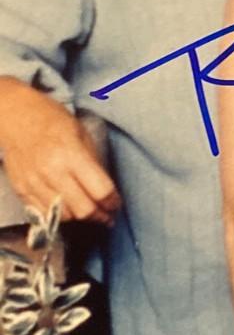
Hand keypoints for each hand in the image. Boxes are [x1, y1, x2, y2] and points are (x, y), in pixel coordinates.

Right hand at [0, 81, 119, 223]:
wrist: (14, 115)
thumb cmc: (52, 120)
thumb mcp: (83, 133)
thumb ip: (95, 163)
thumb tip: (106, 191)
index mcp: (71, 154)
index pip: (100, 191)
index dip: (113, 202)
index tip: (117, 204)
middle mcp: (51, 172)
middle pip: (83, 210)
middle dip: (100, 216)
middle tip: (108, 215)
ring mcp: (33, 183)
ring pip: (64, 216)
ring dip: (80, 218)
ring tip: (89, 212)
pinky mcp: (21, 189)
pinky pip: (43, 214)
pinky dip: (58, 215)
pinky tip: (68, 209)